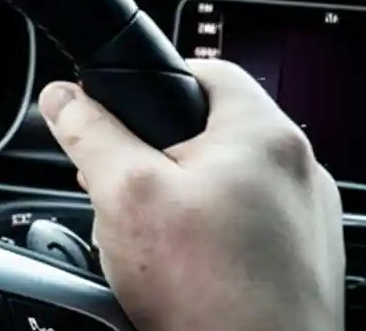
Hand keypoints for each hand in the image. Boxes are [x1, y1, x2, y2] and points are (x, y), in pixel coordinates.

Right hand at [39, 59, 343, 330]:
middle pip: (204, 133)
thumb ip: (90, 134)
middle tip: (122, 191)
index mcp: (264, 134)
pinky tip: (179, 270)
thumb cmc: (211, 295)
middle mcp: (297, 171)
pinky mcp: (296, 263)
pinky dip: (203, 240)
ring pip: (219, 185)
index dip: (148, 84)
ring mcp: (302, 221)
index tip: (115, 111)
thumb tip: (63, 99)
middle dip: (152, 159)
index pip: (201, 70)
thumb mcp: (125, 195)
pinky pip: (239, 229)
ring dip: (175, 202)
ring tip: (150, 241)